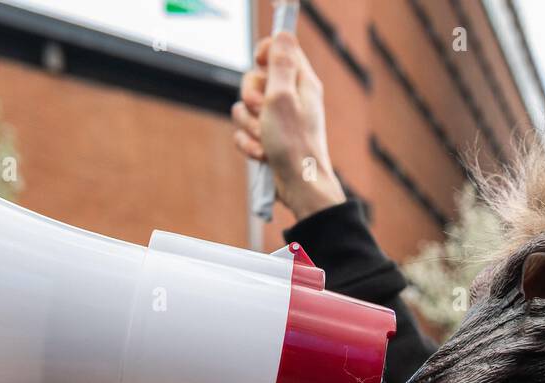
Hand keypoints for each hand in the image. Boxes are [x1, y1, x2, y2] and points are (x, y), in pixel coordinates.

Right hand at [232, 32, 346, 220]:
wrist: (299, 187)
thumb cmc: (294, 144)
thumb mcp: (283, 98)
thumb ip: (280, 64)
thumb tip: (282, 33)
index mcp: (301, 82)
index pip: (278, 48)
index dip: (263, 52)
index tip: (259, 63)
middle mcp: (290, 97)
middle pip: (253, 79)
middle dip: (250, 98)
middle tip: (262, 113)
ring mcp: (278, 119)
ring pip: (244, 108)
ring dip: (249, 127)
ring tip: (265, 141)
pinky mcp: (267, 138)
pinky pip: (244, 132)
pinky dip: (249, 144)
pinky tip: (262, 155)